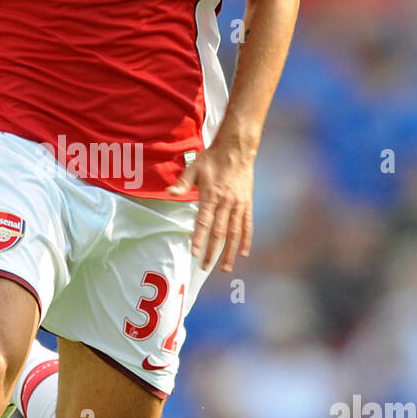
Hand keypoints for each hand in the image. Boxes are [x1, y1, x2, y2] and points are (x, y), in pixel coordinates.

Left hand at [167, 141, 254, 272]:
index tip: (195, 253)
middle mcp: (226, 203)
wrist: (236, 149)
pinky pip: (247, 225)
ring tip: (224, 268)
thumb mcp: (194, 168)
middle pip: (218, 232)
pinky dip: (246, 240)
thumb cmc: (212, 159)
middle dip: (212, 252)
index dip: (199, 238)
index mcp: (211, 196)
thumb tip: (168, 192)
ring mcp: (238, 205)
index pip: (203, 222)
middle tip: (205, 267)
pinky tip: (243, 253)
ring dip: (229, 252)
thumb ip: (182, 184)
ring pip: (234, 233)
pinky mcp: (247, 204)